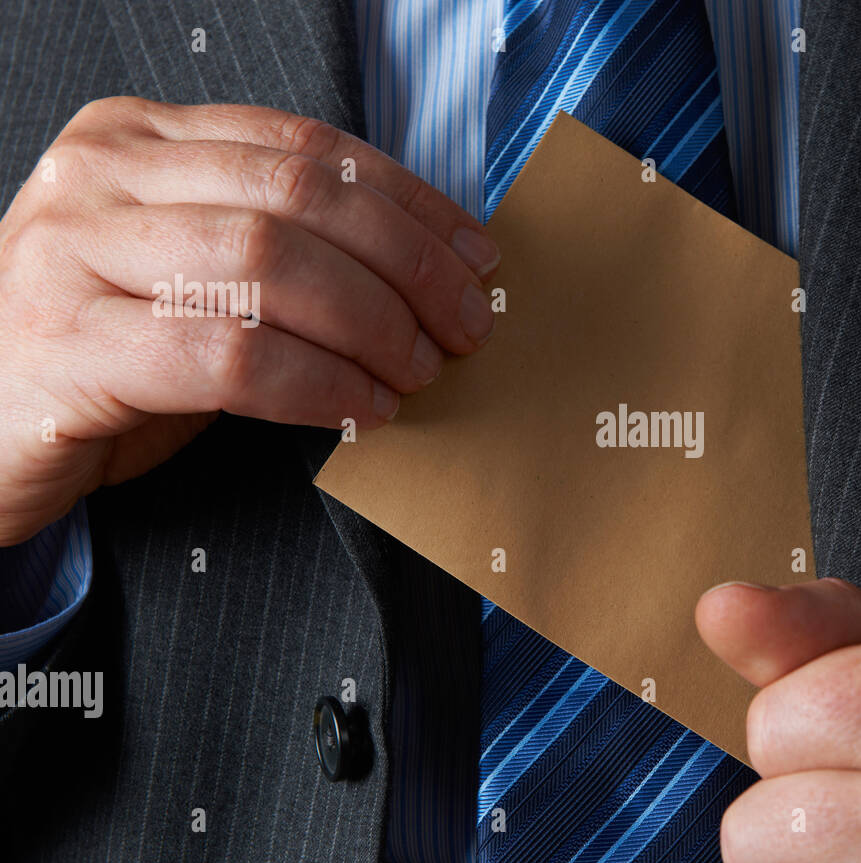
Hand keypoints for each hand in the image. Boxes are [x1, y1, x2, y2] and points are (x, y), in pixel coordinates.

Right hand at [0, 97, 500, 544]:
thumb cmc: (108, 354)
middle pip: (298, 198)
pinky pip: (228, 354)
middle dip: (408, 265)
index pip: (304, 147)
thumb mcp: (194, 277)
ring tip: (417, 371)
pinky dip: (317, 384)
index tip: (476, 256)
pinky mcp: (66, 347)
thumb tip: (424, 272)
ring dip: (371, 325)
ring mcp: (70, 253)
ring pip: (268, 264)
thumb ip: (280, 250)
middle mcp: (99, 176)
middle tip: (464, 326)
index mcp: (137, 138)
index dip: (409, 202)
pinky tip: (361, 408)